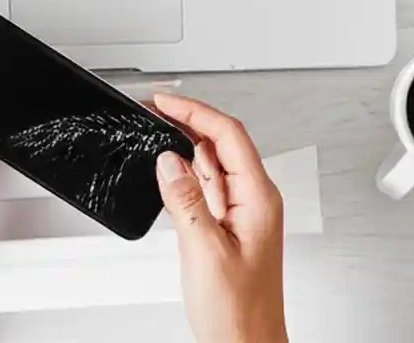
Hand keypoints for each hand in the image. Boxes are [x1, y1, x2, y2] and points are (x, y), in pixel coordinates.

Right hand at [153, 93, 286, 342]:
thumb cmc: (239, 313)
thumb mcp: (204, 250)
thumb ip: (186, 199)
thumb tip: (169, 159)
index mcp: (259, 199)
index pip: (228, 135)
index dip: (195, 111)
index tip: (164, 101)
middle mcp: (255, 201)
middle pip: (223, 142)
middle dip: (189, 120)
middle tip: (154, 109)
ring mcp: (243, 214)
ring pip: (215, 163)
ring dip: (186, 144)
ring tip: (156, 130)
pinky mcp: (228, 227)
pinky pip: (209, 186)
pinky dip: (187, 171)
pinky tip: (170, 170)